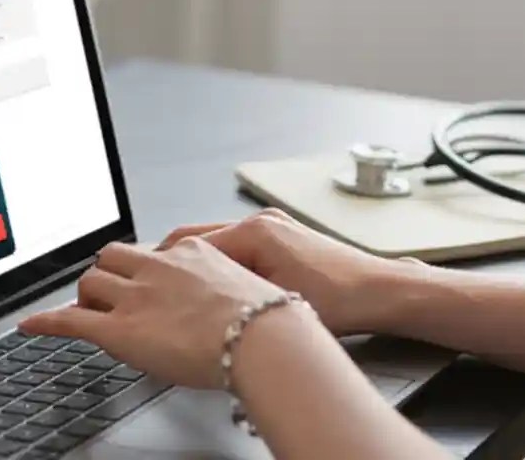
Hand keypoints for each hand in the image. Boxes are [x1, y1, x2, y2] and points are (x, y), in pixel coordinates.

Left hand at [19, 239, 297, 388]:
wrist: (262, 338)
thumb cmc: (267, 322)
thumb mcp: (250, 292)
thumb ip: (229, 292)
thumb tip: (233, 308)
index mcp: (191, 254)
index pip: (152, 254)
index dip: (141, 271)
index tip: (142, 281)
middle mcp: (158, 267)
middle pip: (113, 257)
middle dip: (107, 275)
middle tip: (107, 295)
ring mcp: (136, 296)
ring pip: (91, 282)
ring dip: (86, 298)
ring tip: (85, 312)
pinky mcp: (120, 328)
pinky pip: (72, 320)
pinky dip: (47, 322)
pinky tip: (31, 326)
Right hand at [157, 209, 410, 335]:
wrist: (380, 293)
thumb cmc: (339, 299)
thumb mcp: (273, 301)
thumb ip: (226, 293)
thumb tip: (189, 296)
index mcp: (253, 232)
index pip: (188, 245)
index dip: (164, 268)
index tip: (145, 285)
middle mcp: (260, 222)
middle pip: (198, 239)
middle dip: (173, 264)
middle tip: (152, 288)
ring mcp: (272, 228)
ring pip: (217, 245)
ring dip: (199, 266)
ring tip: (182, 294)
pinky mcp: (283, 240)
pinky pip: (238, 249)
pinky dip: (223, 267)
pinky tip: (219, 290)